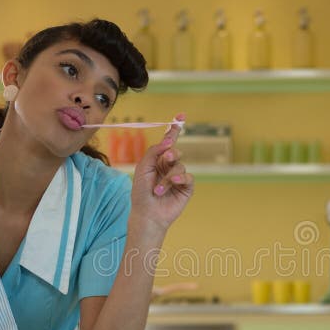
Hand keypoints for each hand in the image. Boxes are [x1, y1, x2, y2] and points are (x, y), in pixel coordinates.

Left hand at [129, 113, 193, 233]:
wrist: (147, 214)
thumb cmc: (141, 193)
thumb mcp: (143, 168)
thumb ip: (154, 152)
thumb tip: (168, 141)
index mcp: (158, 160)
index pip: (168, 142)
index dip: (174, 129)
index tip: (180, 116)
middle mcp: (169, 167)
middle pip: (175, 151)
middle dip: (171, 153)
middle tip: (167, 157)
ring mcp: (178, 177)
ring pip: (180, 165)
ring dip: (168, 176)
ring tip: (158, 189)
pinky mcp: (186, 188)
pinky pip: (188, 177)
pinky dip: (180, 179)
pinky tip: (172, 185)